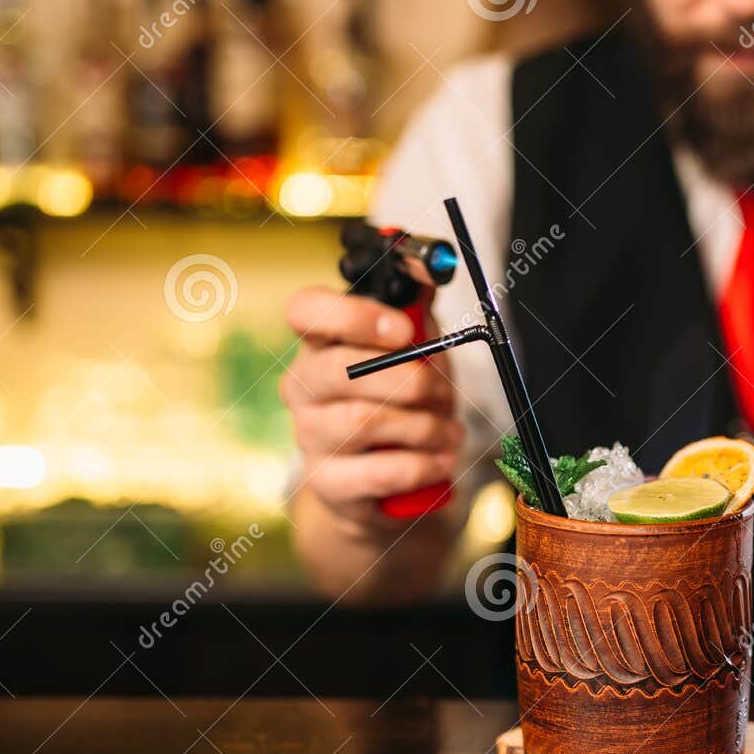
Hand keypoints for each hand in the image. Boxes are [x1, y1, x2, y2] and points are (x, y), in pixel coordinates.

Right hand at [280, 286, 463, 530]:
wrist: (381, 483)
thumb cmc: (398, 404)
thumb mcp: (414, 352)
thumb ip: (418, 313)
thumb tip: (432, 270)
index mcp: (320, 343)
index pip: (305, 310)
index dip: (353, 315)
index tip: (403, 329)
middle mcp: (303, 386)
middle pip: (340, 370)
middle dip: (409, 380)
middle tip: (443, 392)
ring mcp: (309, 435)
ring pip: (363, 422)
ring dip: (422, 426)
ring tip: (450, 432)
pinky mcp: (327, 482)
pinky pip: (379, 471)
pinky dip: (421, 465)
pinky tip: (440, 460)